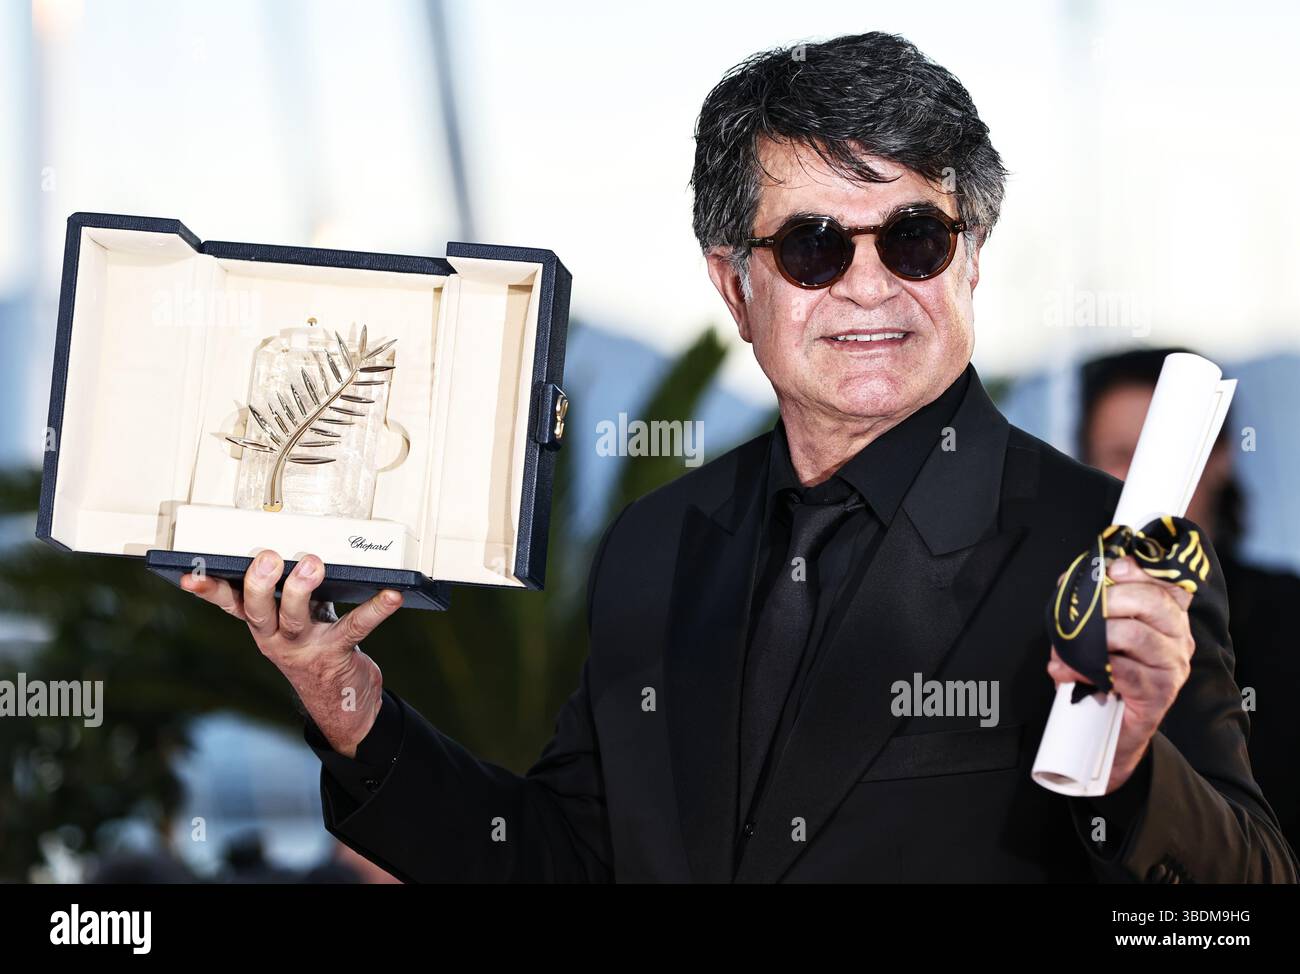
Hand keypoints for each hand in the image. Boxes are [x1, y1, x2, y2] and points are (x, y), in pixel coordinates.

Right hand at [180, 551, 403, 757]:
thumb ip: (293, 590)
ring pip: (296, 618)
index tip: (190, 573)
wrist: (341, 703)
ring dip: (302, 590)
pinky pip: (356, 627)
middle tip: (265, 558)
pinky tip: (392, 595)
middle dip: (259, 584)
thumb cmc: (315, 647)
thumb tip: (299, 546)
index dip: (210, 590)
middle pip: (259, 611)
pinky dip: (376, 609)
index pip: (231, 604)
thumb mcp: (296, 619)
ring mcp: (305, 648)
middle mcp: (276, 638)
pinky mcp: (337, 653)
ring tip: (312, 563)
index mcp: (263, 625)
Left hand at [1046, 555, 1194, 791]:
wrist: (1110, 725)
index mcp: (1168, 615)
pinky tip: (1068, 670)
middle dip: (1111, 598)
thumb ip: (1089, 606)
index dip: (1141, 571)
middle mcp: (1179, 637)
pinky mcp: (1159, 693)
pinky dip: (1089, 667)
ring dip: (1096, 636)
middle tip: (1084, 610)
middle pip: (1152, 602)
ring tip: (1073, 646)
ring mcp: (1172, 666)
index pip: (1168, 583)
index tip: (1113, 569)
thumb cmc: (1103, 670)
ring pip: (1136, 634)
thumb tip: (1068, 583)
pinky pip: (1123, 671)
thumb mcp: (1095, 632)